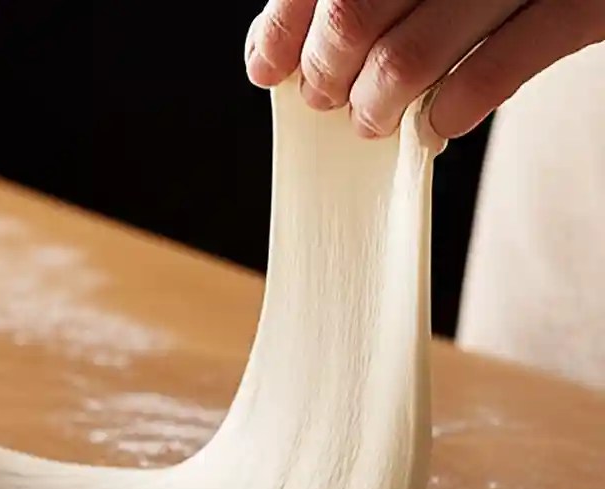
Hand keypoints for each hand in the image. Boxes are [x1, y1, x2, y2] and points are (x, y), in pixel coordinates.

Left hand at [243, 0, 604, 137]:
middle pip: (351, 18)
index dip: (283, 29)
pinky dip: (451, 112)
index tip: (267, 68)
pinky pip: (493, 72)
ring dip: (377, 105)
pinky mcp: (581, 6)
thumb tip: (271, 48)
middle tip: (328, 98)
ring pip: (407, 57)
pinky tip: (437, 125)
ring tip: (373, 118)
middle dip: (327, 74)